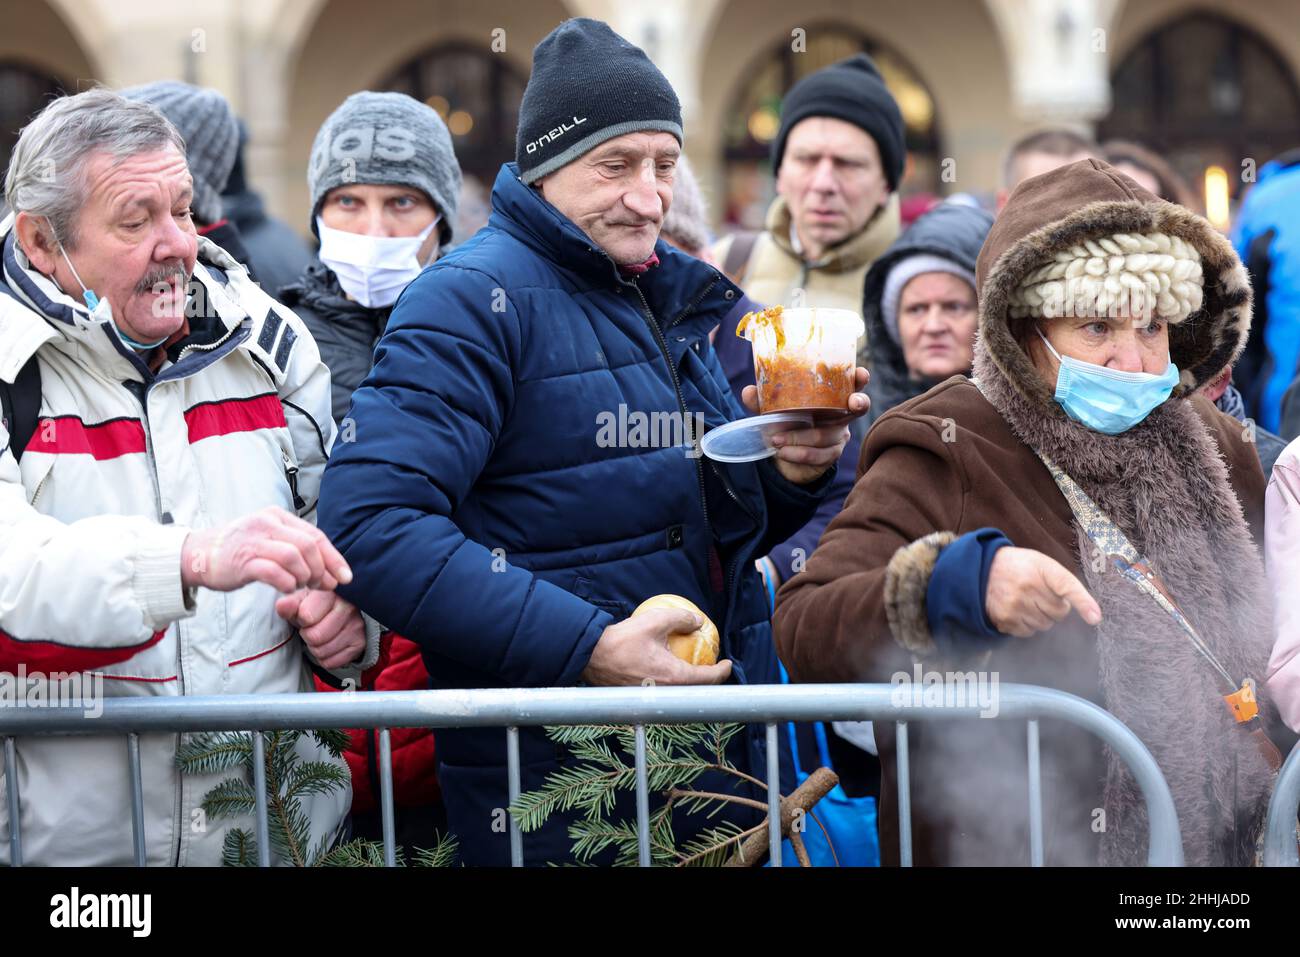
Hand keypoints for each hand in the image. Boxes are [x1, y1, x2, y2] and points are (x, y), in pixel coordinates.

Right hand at [180, 507, 352, 592]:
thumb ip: (296, 546)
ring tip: (302, 586)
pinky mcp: (243, 560)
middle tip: (323, 585)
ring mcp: (254, 541)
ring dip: (305, 576)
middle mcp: (267, 523)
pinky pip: (275, 571)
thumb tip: (330, 567)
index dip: (335, 558)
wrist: (199, 554)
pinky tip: (287, 588)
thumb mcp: (270, 539)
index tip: (345, 577)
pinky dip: (287, 583)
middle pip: (309, 545)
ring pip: (295, 556)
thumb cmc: (240, 549)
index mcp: (277, 516)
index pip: (316, 536)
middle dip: (322, 569)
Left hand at [276, 589, 366, 668]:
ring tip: (321, 636)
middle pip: (314, 637)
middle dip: (307, 635)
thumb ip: (290, 604)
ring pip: (321, 651)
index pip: (306, 616)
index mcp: (331, 593)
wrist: (344, 611)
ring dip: (315, 647)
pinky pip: (330, 662)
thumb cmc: (317, 605)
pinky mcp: (359, 644)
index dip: (300, 619)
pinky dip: (325, 657)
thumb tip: (282, 605)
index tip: (305, 616)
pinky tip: (329, 644)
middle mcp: (348, 609)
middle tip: (312, 628)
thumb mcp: (302, 600)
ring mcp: (356, 627)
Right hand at [581, 607, 732, 685]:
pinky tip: (668, 670)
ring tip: (692, 668)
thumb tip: (698, 621)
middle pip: (697, 691)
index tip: (728, 663)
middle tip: (712, 666)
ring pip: (680, 694)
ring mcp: (653, 699)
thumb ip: (681, 618)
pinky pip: (665, 693)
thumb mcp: (655, 620)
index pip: (709, 678)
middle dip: (709, 681)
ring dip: (690, 683)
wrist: (591, 656)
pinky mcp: (641, 698)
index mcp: (674, 677)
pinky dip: (673, 684)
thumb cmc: (622, 640)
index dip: (723, 671)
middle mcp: (666, 693)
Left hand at [741, 367, 869, 483]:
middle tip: (852, 403)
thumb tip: (749, 391)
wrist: (781, 455)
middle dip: (859, 403)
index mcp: (828, 397)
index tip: (861, 374)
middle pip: (858, 408)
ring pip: (825, 435)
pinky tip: (783, 452)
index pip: (850, 384)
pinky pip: (818, 455)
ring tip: (775, 440)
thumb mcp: (771, 410)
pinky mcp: (831, 455)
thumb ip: (761, 401)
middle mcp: (839, 414)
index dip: (859, 379)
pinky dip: (797, 453)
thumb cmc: (783, 423)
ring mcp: (838, 436)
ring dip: (798, 438)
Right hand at [985, 547, 1101, 637]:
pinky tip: (1018, 610)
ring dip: (1041, 617)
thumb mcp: (1041, 563)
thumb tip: (1090, 613)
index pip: (1067, 586)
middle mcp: (1028, 586)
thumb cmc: (1019, 567)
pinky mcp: (1004, 619)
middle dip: (1055, 608)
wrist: (981, 569)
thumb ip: (1062, 582)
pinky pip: (1029, 632)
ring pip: (1045, 625)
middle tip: (1041, 595)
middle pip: (1059, 612)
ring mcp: (1015, 604)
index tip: (1095, 618)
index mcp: (1041, 568)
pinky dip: (1028, 625)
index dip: (1083, 602)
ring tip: (1027, 602)